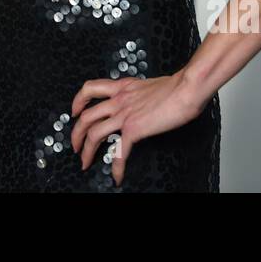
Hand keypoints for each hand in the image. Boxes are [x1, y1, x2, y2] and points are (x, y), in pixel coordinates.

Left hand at [69, 71, 209, 186]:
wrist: (185, 89)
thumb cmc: (175, 86)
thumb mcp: (148, 85)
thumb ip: (138, 94)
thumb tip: (138, 102)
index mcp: (122, 87)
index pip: (90, 89)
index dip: (78, 101)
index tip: (75, 111)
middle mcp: (119, 100)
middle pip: (86, 116)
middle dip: (76, 134)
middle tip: (75, 145)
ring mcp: (124, 115)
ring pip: (94, 134)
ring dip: (86, 151)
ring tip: (85, 162)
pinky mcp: (134, 129)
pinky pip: (119, 151)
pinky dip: (116, 167)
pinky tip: (117, 175)